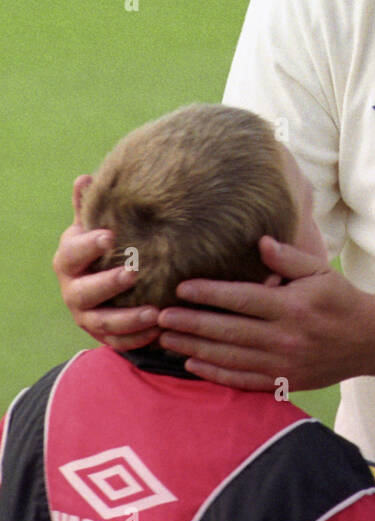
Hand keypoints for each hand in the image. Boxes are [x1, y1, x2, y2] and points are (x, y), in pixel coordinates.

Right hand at [53, 176, 161, 350]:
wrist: (101, 283)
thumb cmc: (102, 247)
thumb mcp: (94, 226)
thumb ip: (90, 207)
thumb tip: (84, 178)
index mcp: (69, 260)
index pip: (73, 253)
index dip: (89, 245)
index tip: (109, 235)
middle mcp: (73, 291)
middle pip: (84, 292)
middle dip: (108, 284)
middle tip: (134, 273)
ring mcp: (86, 317)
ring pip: (102, 322)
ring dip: (128, 319)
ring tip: (154, 312)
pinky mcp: (102, 335)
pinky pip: (117, 342)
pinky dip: (137, 339)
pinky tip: (158, 331)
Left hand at [157, 236, 374, 390]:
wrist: (369, 341)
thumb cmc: (341, 299)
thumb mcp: (320, 271)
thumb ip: (288, 258)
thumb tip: (261, 242)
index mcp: (292, 306)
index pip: (242, 299)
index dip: (209, 294)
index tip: (182, 288)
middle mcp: (284, 337)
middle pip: (228, 330)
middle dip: (191, 323)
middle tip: (160, 317)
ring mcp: (283, 363)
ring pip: (229, 357)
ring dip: (194, 348)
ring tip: (166, 339)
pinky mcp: (283, 381)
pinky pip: (242, 379)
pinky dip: (214, 373)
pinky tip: (192, 363)